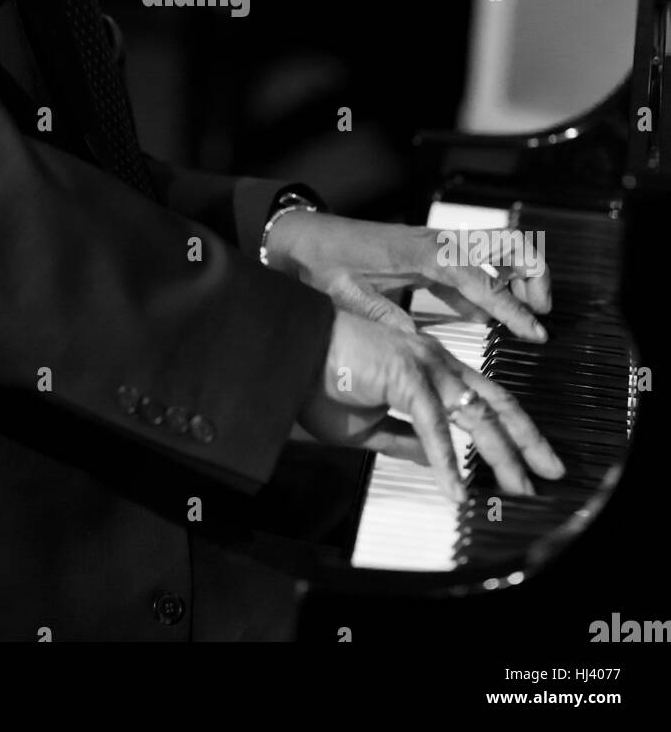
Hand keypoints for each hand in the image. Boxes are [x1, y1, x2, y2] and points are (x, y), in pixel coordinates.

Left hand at [266, 210, 550, 340]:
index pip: (478, 277)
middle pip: (501, 243)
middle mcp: (433, 242)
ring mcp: (433, 245)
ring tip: (526, 317)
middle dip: (531, 272)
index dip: (509, 306)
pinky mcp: (426, 255)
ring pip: (492, 250)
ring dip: (515, 277)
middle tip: (542, 312)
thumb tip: (417, 346)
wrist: (302, 238)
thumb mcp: (348, 297)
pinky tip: (490, 318)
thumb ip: (384, 318)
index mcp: (419, 253)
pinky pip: (468, 268)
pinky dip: (487, 288)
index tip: (533, 331)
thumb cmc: (321, 264)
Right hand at [298, 308, 565, 499]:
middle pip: (495, 401)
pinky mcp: (404, 374)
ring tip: (519, 487)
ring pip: (476, 413)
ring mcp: (422, 364)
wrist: (289, 352)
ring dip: (502, 454)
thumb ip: (405, 439)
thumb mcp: (368, 424)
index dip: (509, 429)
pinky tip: (456, 489)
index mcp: (427, 368)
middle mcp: (433, 361)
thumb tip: (436, 462)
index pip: (480, 398)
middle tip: (552, 470)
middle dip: (528, 439)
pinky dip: (446, 460)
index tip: (527, 459)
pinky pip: (432, 424)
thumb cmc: (318, 380)